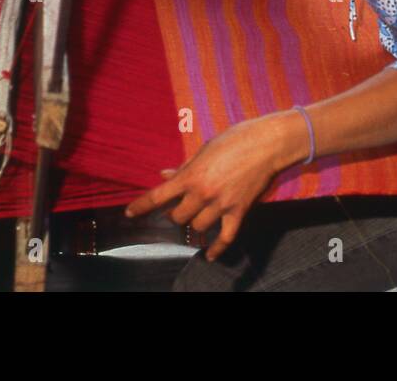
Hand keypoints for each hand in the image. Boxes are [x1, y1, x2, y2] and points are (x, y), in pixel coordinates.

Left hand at [125, 113, 302, 261]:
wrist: (266, 144)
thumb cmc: (233, 140)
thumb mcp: (204, 150)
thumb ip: (183, 168)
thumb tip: (164, 175)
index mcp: (190, 176)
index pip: (158, 196)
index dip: (141, 206)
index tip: (129, 214)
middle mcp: (202, 193)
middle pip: (177, 217)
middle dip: (175, 214)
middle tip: (178, 208)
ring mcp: (221, 204)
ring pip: (197, 227)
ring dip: (194, 224)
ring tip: (196, 218)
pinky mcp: (239, 211)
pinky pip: (225, 237)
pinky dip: (216, 248)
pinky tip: (209, 256)